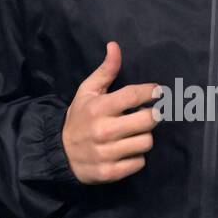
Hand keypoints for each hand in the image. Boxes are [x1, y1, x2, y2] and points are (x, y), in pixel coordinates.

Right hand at [61, 41, 158, 182]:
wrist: (59, 153)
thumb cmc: (79, 117)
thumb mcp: (87, 91)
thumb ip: (105, 70)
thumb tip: (115, 45)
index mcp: (99, 108)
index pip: (133, 95)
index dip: (151, 91)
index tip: (157, 91)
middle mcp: (103, 130)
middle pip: (148, 120)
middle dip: (152, 115)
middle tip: (147, 115)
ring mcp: (107, 153)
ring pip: (146, 142)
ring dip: (144, 137)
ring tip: (134, 134)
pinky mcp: (110, 172)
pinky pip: (139, 162)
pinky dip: (137, 157)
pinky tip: (127, 151)